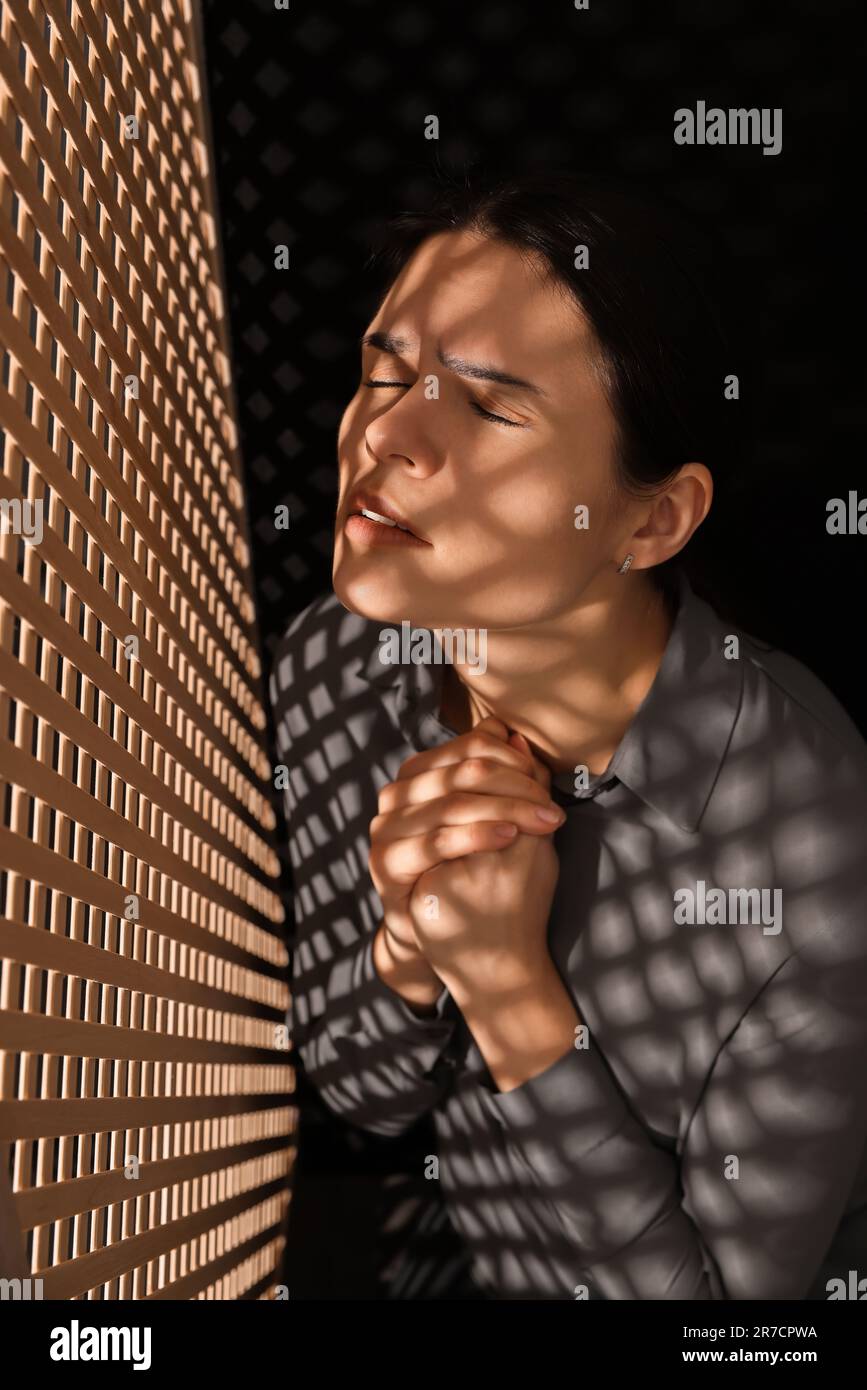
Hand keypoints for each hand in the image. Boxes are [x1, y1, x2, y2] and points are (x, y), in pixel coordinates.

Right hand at [368, 717, 563, 967]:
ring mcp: (386, 825)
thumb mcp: (489, 815)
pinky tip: (509, 838)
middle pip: (464, 772)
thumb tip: (515, 733)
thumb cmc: (470, 866)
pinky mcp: (386, 860)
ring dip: (505, 809)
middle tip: (552, 810)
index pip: (470, 747)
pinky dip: (478, 835)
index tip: (546, 786)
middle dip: (517, 787)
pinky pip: (437, 840)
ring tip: (542, 823)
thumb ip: (500, 775)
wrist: (444, 928)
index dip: (514, 761)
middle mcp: (397, 792)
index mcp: (418, 772)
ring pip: (453, 803)